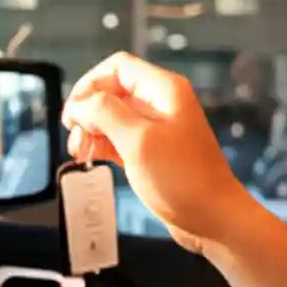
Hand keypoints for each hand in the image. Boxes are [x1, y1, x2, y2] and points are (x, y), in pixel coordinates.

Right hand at [61, 52, 252, 248]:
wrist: (213, 219)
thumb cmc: (183, 179)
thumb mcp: (138, 140)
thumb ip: (105, 113)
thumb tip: (80, 103)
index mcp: (163, 90)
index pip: (118, 67)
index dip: (90, 84)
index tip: (73, 110)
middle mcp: (160, 104)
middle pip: (112, 91)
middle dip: (88, 110)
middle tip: (73, 134)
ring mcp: (156, 128)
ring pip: (112, 116)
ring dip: (90, 130)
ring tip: (79, 152)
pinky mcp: (151, 151)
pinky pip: (118, 138)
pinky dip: (101, 145)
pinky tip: (90, 158)